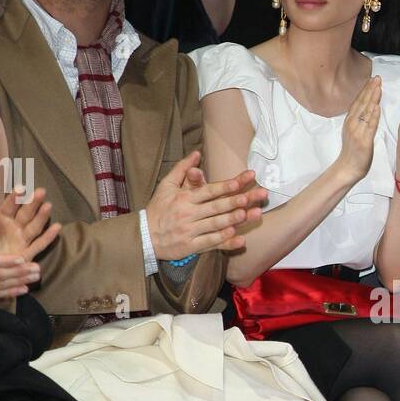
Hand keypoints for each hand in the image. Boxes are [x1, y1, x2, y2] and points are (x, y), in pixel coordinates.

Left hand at [0, 186, 61, 298]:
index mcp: (1, 219)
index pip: (9, 207)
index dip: (14, 199)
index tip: (21, 188)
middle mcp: (14, 228)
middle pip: (25, 214)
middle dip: (33, 203)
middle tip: (41, 192)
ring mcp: (22, 240)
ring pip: (34, 227)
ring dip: (41, 217)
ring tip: (48, 206)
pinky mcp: (27, 254)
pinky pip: (39, 245)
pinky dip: (48, 237)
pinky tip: (57, 227)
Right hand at [145, 150, 266, 259]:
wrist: (144, 236)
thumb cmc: (158, 209)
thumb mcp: (166, 185)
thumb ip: (182, 168)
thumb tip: (197, 153)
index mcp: (184, 198)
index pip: (208, 190)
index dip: (226, 186)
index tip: (242, 181)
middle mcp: (188, 214)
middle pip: (216, 207)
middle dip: (237, 201)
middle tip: (255, 196)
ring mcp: (190, 231)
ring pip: (215, 224)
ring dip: (233, 219)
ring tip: (250, 214)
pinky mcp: (191, 246)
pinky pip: (210, 243)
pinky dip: (224, 240)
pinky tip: (238, 237)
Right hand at [338, 76, 382, 182]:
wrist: (347, 168)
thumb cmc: (352, 152)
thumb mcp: (353, 132)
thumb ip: (359, 120)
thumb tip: (367, 109)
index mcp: (350, 121)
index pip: (358, 101)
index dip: (365, 90)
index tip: (371, 80)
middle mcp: (352, 124)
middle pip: (361, 103)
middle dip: (369, 89)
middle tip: (377, 78)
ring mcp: (357, 132)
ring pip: (365, 111)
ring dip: (372, 98)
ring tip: (378, 86)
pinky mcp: (363, 140)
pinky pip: (369, 126)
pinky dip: (373, 115)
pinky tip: (377, 106)